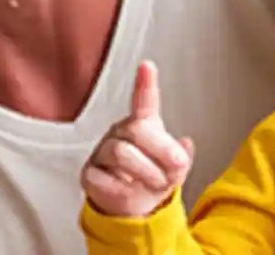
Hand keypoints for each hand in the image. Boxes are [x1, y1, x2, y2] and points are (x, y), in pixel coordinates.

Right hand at [81, 61, 194, 217]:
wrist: (133, 208)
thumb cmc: (153, 178)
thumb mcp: (174, 169)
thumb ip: (180, 156)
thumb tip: (185, 144)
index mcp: (142, 125)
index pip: (143, 100)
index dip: (145, 83)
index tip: (147, 66)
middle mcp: (120, 133)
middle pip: (137, 130)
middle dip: (162, 150)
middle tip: (176, 167)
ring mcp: (102, 151)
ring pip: (122, 154)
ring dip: (147, 173)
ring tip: (157, 183)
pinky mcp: (89, 172)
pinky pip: (106, 178)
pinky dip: (124, 190)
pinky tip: (129, 191)